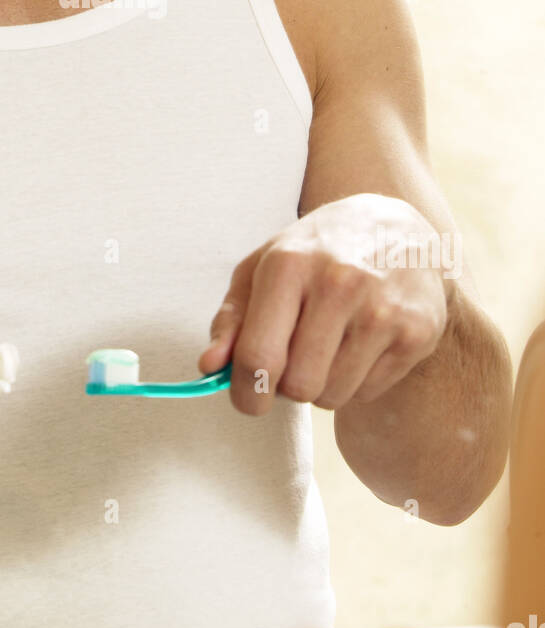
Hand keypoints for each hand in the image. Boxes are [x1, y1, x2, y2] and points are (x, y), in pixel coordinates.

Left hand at [198, 194, 449, 415]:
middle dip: (286, 385)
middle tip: (293, 357)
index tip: (248, 398)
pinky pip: (366, 393)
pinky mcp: (417, 333)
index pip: (258, 356)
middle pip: (298, 385)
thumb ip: (229, 320)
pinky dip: (355, 381)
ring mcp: (383, 309)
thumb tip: (209, 367)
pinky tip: (360, 343)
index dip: (246, 392)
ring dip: (321, 385)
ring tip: (327, 345)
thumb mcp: (261, 269)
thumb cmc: (315, 253)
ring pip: (332, 397)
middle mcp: (340, 283)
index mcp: (290, 263)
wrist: (396, 229)